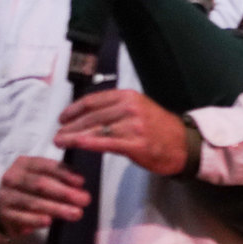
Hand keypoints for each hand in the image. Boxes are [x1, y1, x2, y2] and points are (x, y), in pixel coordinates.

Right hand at [0, 155, 90, 234]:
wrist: (4, 207)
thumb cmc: (32, 191)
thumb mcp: (44, 179)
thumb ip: (60, 179)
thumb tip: (81, 184)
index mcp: (24, 164)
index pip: (45, 166)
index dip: (64, 173)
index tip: (81, 182)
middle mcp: (13, 177)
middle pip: (40, 184)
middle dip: (64, 192)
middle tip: (84, 200)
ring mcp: (6, 196)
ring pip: (32, 202)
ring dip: (56, 208)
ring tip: (75, 213)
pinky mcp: (4, 214)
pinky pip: (20, 217)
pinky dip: (35, 220)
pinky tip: (48, 222)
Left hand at [54, 89, 189, 175]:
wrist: (185, 146)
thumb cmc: (161, 130)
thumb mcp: (140, 110)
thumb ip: (116, 110)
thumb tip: (89, 118)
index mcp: (129, 97)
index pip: (93, 100)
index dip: (73, 110)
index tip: (62, 118)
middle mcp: (130, 108)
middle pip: (91, 115)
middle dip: (70, 125)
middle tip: (57, 134)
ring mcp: (133, 125)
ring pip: (95, 129)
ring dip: (73, 135)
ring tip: (60, 142)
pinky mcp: (136, 143)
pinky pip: (106, 142)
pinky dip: (88, 142)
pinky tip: (76, 144)